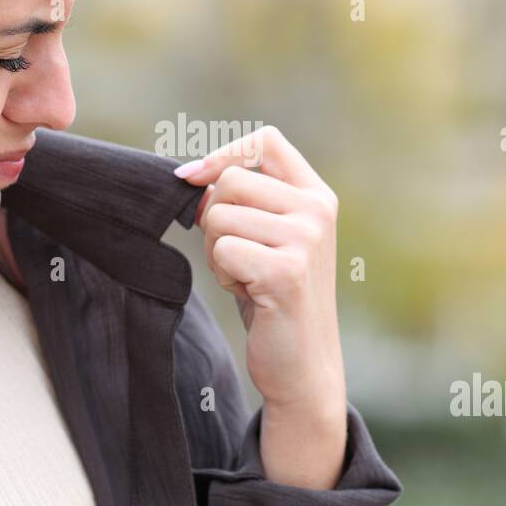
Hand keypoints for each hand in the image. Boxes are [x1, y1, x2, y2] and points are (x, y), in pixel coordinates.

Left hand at [173, 125, 346, 425]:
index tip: (191, 178)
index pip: (265, 140)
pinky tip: (249, 294)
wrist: (302, 365)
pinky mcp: (286, 271)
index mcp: (316, 196)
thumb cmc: (274, 298)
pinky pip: (222, 250)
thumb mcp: (266, 237)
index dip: (221, 154)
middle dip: (215, 219)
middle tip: (237, 256)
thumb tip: (189, 176)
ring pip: (220, 217)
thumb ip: (243, 202)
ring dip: (218, 252)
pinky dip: (223, 274)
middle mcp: (317, 211)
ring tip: (247, 277)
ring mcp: (305, 240)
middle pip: (231, 181)